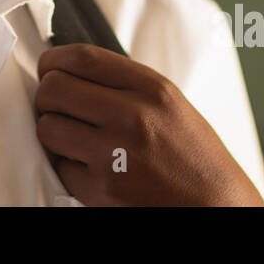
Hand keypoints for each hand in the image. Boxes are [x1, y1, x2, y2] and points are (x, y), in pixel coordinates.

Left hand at [35, 43, 263, 205]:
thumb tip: (68, 69)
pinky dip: (68, 166)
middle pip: (54, 88)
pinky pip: (60, 167)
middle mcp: (132, 116)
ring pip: (47, 127)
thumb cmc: (191, 155)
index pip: (81, 57)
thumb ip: (123, 83)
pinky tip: (90, 166)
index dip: (53, 60)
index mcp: (151, 88)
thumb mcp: (168, 103)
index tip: (48, 67)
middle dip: (47, 96)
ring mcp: (115, 155)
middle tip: (57, 105)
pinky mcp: (102, 190)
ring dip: (52, 131)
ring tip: (73, 137)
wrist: (216, 207)